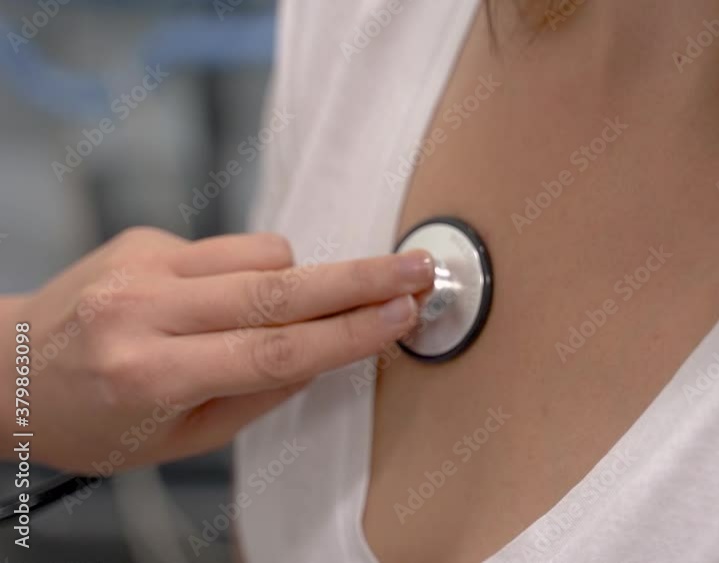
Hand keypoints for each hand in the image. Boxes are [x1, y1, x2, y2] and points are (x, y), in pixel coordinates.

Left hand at [7, 227, 432, 473]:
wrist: (6, 369)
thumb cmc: (94, 420)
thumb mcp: (178, 439)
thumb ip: (258, 394)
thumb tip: (327, 351)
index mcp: (150, 375)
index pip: (275, 350)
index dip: (350, 334)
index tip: (402, 316)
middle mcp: (142, 311)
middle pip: (279, 289)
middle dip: (361, 279)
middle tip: (417, 269)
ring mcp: (142, 265)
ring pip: (265, 254)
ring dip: (301, 281)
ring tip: (287, 313)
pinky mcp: (146, 238)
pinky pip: (233, 247)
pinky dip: (253, 273)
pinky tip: (221, 301)